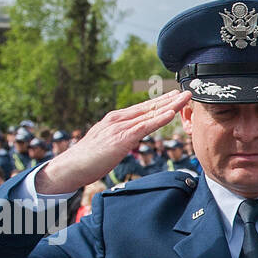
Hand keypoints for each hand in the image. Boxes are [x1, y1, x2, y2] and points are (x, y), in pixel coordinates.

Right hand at [35, 90, 190, 194]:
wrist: (71, 166)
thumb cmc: (89, 159)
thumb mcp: (109, 143)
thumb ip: (122, 138)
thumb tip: (132, 138)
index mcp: (116, 119)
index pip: (143, 109)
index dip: (160, 102)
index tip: (175, 96)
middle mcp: (119, 119)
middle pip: (149, 107)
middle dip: (169, 99)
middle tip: (186, 91)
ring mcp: (119, 127)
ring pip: (149, 113)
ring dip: (169, 105)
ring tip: (184, 98)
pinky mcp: (121, 138)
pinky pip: (144, 127)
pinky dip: (158, 120)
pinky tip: (170, 114)